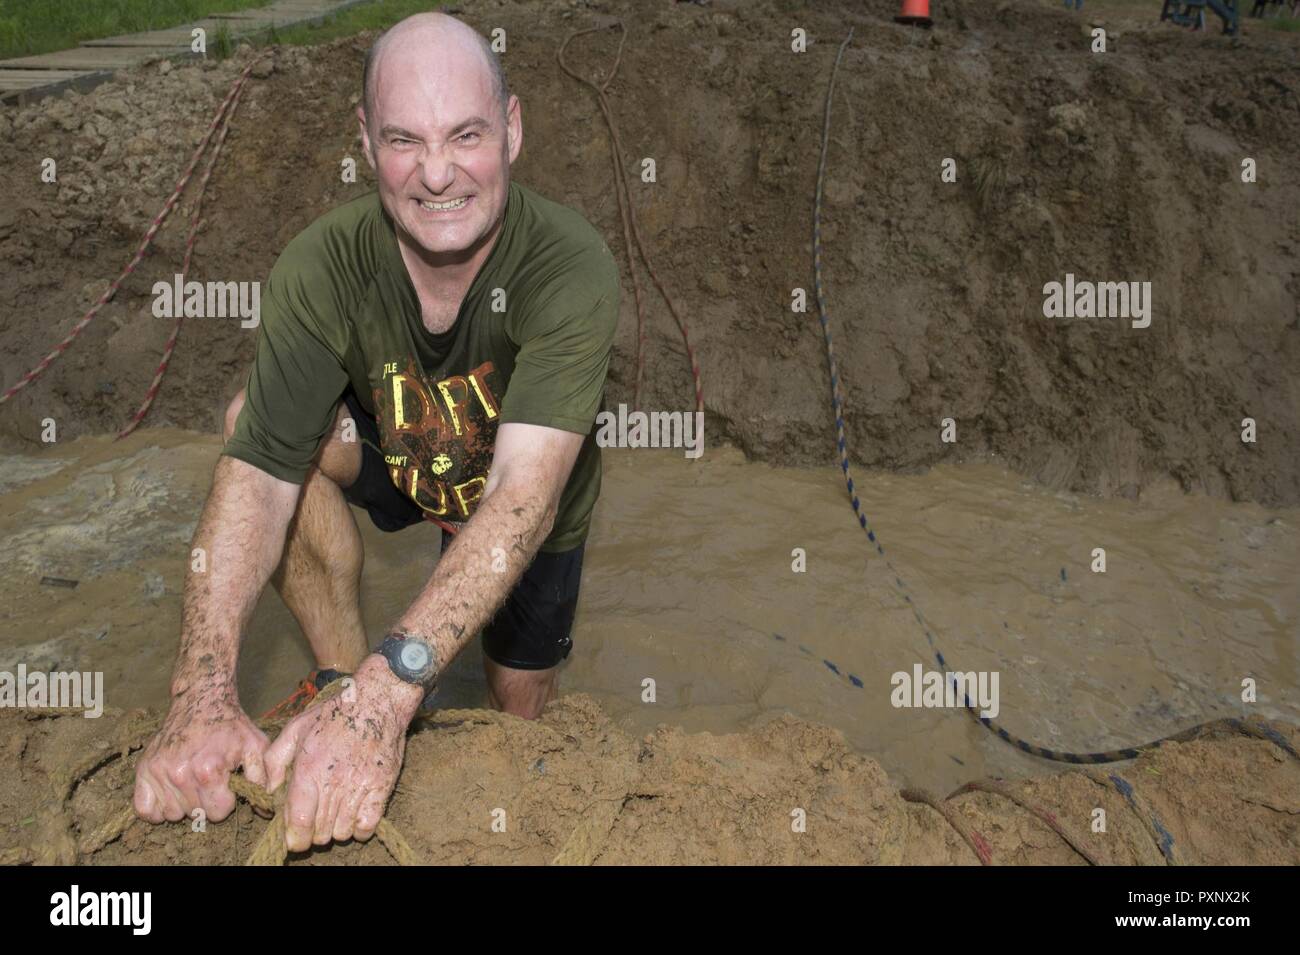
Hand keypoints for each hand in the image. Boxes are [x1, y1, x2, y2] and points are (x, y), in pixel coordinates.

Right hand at [134, 682, 268, 824]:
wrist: (201, 701)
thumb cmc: (231, 725)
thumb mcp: (256, 747)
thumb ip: (263, 778)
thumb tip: (264, 809)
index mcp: (208, 771)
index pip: (218, 813)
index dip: (227, 801)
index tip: (227, 784)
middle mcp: (180, 774)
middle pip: (195, 814)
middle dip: (206, 801)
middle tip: (210, 779)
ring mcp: (159, 771)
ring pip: (171, 814)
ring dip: (183, 804)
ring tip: (192, 781)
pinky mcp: (143, 769)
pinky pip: (143, 809)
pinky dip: (156, 809)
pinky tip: (171, 794)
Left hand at [263, 660, 417, 849]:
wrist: (377, 701)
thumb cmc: (333, 714)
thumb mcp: (295, 729)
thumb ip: (274, 762)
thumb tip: (268, 792)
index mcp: (309, 769)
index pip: (299, 822)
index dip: (294, 839)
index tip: (294, 838)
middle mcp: (334, 782)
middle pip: (320, 832)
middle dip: (313, 832)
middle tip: (315, 819)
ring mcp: (360, 786)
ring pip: (342, 832)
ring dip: (335, 830)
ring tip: (334, 814)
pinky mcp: (382, 787)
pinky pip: (367, 826)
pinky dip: (358, 829)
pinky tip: (353, 816)